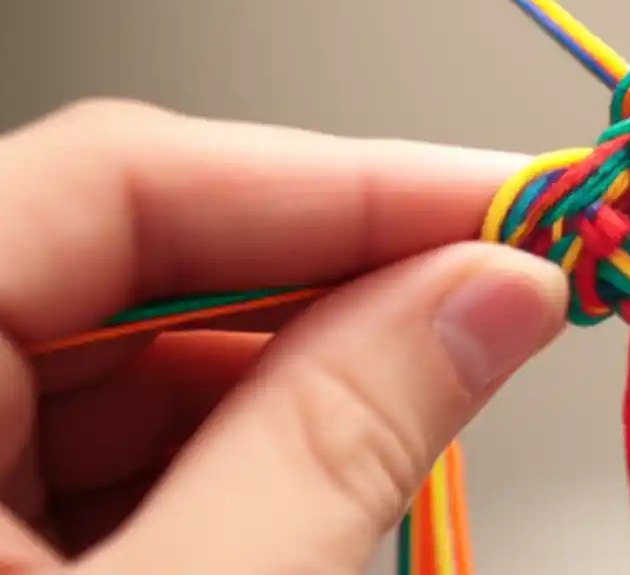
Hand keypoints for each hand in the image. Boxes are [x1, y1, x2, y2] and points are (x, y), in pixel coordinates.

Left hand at [0, 101, 565, 572]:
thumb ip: (332, 444)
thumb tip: (493, 296)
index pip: (115, 181)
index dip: (341, 184)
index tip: (505, 208)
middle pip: (132, 265)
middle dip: (336, 285)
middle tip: (500, 295)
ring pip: (135, 361)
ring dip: (300, 378)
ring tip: (441, 383)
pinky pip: (107, 447)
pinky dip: (236, 454)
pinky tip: (334, 464)